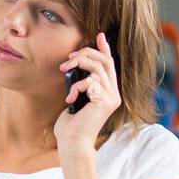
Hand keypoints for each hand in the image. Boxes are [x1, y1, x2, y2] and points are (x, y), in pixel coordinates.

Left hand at [53, 31, 120, 150]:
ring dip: (78, 65)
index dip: (105, 48)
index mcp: (108, 92)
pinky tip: (70, 99)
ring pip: (98, 67)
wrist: (72, 143)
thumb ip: (82, 84)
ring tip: (64, 71)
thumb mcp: (76, 98)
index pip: (109, 64)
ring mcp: (111, 97)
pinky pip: (90, 82)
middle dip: (86, 54)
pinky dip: (76, 86)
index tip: (99, 36)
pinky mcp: (105, 101)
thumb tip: (76, 67)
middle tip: (69, 59)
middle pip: (105, 60)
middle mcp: (114, 94)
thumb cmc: (71, 125)